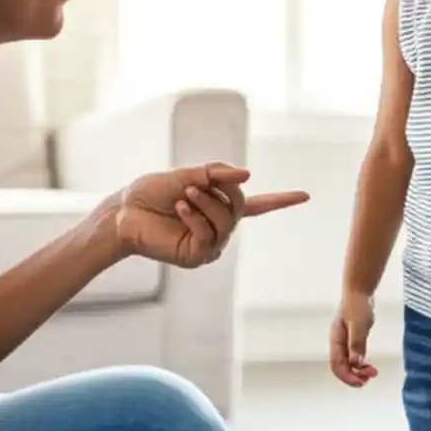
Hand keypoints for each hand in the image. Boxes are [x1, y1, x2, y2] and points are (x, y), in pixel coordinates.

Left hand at [113, 162, 308, 268]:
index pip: (258, 205)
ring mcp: (209, 244)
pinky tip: (180, 208)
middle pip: (240, 206)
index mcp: (218, 207)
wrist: (124, 211)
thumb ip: (216, 173)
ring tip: (184, 195)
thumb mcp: (187, 173)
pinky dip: (196, 217)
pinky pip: (209, 235)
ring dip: (206, 202)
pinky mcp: (196, 257)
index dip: (281, 200)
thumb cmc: (151, 193)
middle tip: (196, 182)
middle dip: (222, 191)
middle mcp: (218, 227)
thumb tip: (248, 175)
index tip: (306, 195)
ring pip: (227, 221)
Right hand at [329, 292, 379, 386]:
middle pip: (340, 367)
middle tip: (368, 380)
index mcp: (336, 340)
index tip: (362, 381)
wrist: (359, 292)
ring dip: (358, 371)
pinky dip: (360, 364)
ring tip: (372, 374)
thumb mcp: (358, 324)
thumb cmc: (357, 305)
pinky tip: (369, 365)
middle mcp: (338, 343)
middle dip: (353, 376)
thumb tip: (356, 363)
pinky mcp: (352, 339)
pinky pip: (353, 357)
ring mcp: (345, 342)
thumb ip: (356, 343)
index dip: (347, 376)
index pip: (336, 365)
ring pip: (347, 363)